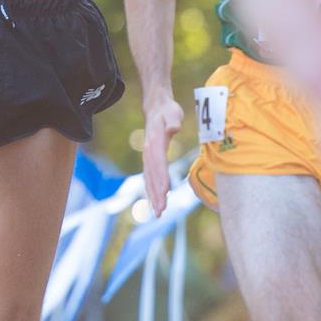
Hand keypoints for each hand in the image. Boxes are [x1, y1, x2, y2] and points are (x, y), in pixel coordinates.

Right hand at [142, 97, 184, 216]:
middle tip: (160, 211)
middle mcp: (148, 151)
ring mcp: (147, 156)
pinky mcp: (149, 159)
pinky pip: (149, 177)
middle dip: (156, 194)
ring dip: (153, 196)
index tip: (165, 192)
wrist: (155, 107)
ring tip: (158, 212)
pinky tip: (157, 202)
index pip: (159, 163)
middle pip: (152, 176)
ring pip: (149, 179)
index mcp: (155, 142)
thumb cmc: (167, 110)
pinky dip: (152, 190)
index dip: (161, 178)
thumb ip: (173, 120)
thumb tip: (173, 128)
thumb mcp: (172, 111)